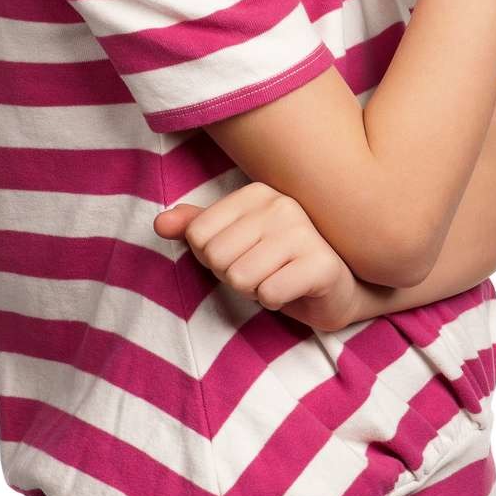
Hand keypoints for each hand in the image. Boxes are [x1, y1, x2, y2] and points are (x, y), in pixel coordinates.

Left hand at [153, 182, 359, 332]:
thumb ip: (195, 228)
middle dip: (233, 277)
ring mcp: (304, 232)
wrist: (336, 289)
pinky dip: (275, 302)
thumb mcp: (232, 243)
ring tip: (277, 280)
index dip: (212, 258)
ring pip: (241, 278)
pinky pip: (269, 294)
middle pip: (217, 257)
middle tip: (262, 273)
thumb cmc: (278, 263)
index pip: (198, 235)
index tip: (243, 256)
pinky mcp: (321, 264)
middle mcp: (281, 204)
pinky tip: (293, 291)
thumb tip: (159, 223)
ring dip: (254, 291)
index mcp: (256, 193)